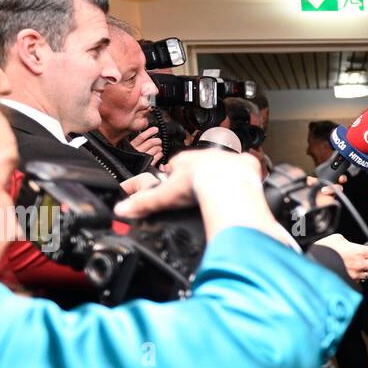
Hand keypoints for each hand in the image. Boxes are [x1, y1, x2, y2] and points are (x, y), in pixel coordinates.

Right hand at [114, 149, 287, 246]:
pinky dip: (244, 177)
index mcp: (185, 161)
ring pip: (223, 165)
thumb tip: (121, 210)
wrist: (226, 184)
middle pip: (200, 165)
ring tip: (221, 192)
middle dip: (199, 176)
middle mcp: (206, 156)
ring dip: (221, 176)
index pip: (176, 166)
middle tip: (200, 192)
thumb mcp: (165, 196)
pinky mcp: (245, 165)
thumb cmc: (197, 186)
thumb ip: (143, 203)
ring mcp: (226, 159)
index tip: (178, 188)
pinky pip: (246, 168)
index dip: (176, 178)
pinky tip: (243, 188)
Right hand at [129, 125, 163, 164]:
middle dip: (157, 140)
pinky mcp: (148, 164)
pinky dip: (160, 154)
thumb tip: (147, 135)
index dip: (150, 132)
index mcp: (131, 146)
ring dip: (159, 147)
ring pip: (155, 149)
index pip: (141, 137)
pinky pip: (157, 157)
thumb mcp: (130, 149)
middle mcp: (137, 151)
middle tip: (159, 141)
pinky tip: (160, 154)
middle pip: (150, 142)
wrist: (131, 173)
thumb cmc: (131, 159)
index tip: (155, 129)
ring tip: (159, 147)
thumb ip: (137, 141)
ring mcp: (143, 158)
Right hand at [311, 234, 367, 283]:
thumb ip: (347, 241)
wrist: (314, 265)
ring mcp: (354, 275)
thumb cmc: (323, 251)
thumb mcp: (336, 238)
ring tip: (363, 266)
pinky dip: (357, 276)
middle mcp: (359, 265)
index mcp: (358, 252)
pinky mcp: (349, 282)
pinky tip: (353, 272)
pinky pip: (358, 279)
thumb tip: (348, 244)